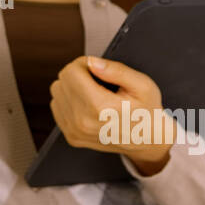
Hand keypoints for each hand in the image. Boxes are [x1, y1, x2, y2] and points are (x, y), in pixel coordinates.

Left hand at [49, 55, 173, 175]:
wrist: (147, 141)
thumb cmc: (146, 112)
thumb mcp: (142, 85)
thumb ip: (116, 70)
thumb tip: (92, 63)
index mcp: (100, 107)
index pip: (71, 71)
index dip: (85, 64)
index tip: (99, 70)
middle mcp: (83, 121)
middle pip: (62, 80)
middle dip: (78, 75)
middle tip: (99, 82)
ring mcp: (74, 131)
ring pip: (57, 92)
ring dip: (72, 87)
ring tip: (94, 94)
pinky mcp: (71, 136)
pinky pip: (57, 106)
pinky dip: (69, 101)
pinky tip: (87, 105)